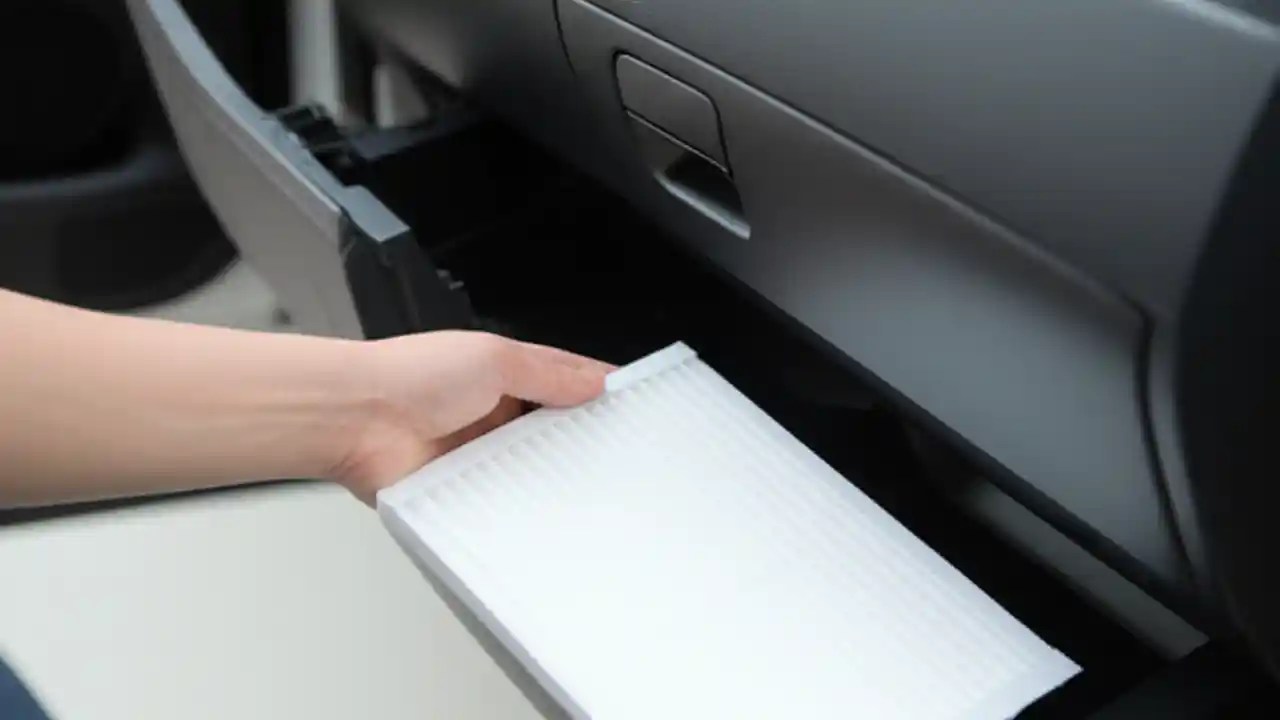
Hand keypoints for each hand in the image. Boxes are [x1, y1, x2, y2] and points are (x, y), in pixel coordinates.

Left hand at [332, 331, 612, 503]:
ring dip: (547, 480)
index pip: (562, 386)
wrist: (354, 420)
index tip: (629, 411)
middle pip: (550, 436)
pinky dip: (516, 509)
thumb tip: (595, 382)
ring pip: (529, 475)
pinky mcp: (460, 496)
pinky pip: (500, 507)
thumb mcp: (494, 357)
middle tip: (614, 458)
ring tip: (583, 490)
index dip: (594, 397)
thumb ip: (548, 372)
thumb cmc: (408, 376)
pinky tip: (539, 514)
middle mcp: (491, 418)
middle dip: (577, 446)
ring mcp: (476, 459)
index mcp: (502, 376)